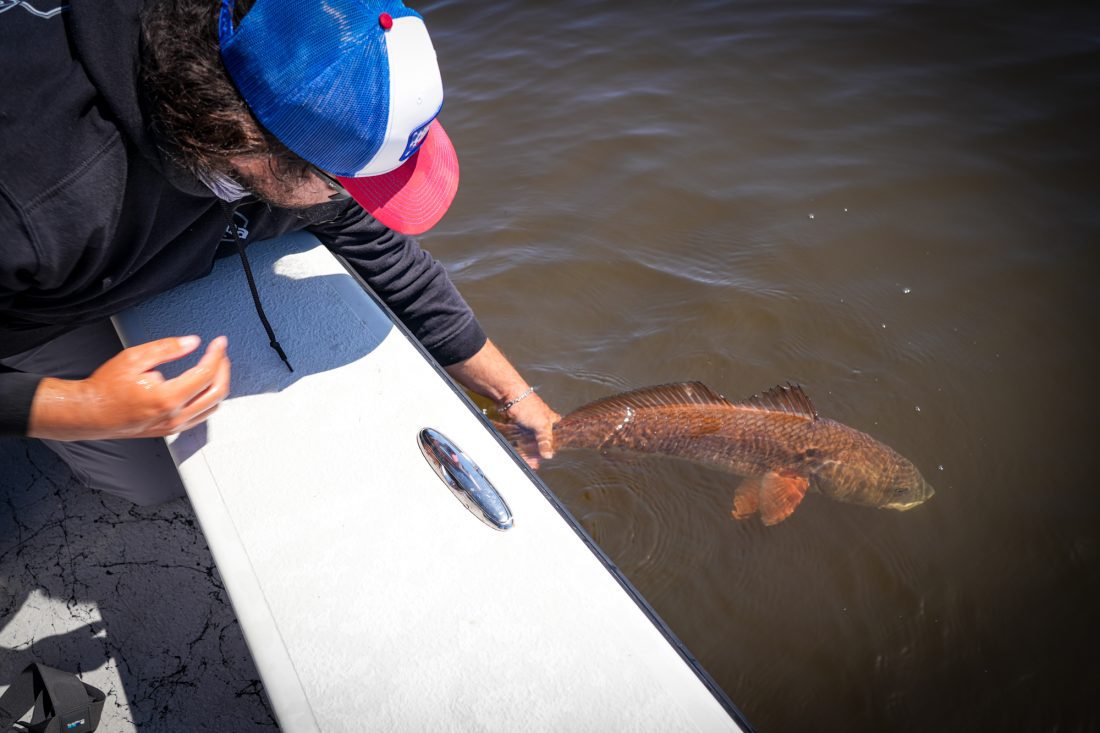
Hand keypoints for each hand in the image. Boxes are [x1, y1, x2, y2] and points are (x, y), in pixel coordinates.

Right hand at [28, 335, 230, 440]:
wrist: (89, 413)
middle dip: (223, 368)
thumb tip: (192, 342)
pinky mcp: (171, 430)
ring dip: (218, 384)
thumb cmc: (105, 388)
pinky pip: (201, 415)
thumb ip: (166, 348)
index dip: (216, 355)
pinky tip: (203, 385)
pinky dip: (209, 398)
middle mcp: (174, 416)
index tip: (219, 343)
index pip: (205, 374)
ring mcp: (174, 426)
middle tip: (220, 352)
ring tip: (214, 366)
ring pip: (212, 406)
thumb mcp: (134, 358)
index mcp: (167, 398)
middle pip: (216, 392)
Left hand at [501, 391, 560, 468]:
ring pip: (531, 443)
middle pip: (542, 442)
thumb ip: (545, 441)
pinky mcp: (518, 428)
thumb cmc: (528, 405)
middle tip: (535, 463)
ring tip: (528, 463)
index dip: (553, 448)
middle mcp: (541, 424)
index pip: (556, 437)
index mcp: (552, 421)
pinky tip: (521, 457)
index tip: (547, 457)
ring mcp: (529, 427)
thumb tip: (548, 455)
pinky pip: (521, 441)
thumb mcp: (541, 425)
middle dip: (539, 454)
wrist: (509, 397)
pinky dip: (521, 449)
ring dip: (529, 453)